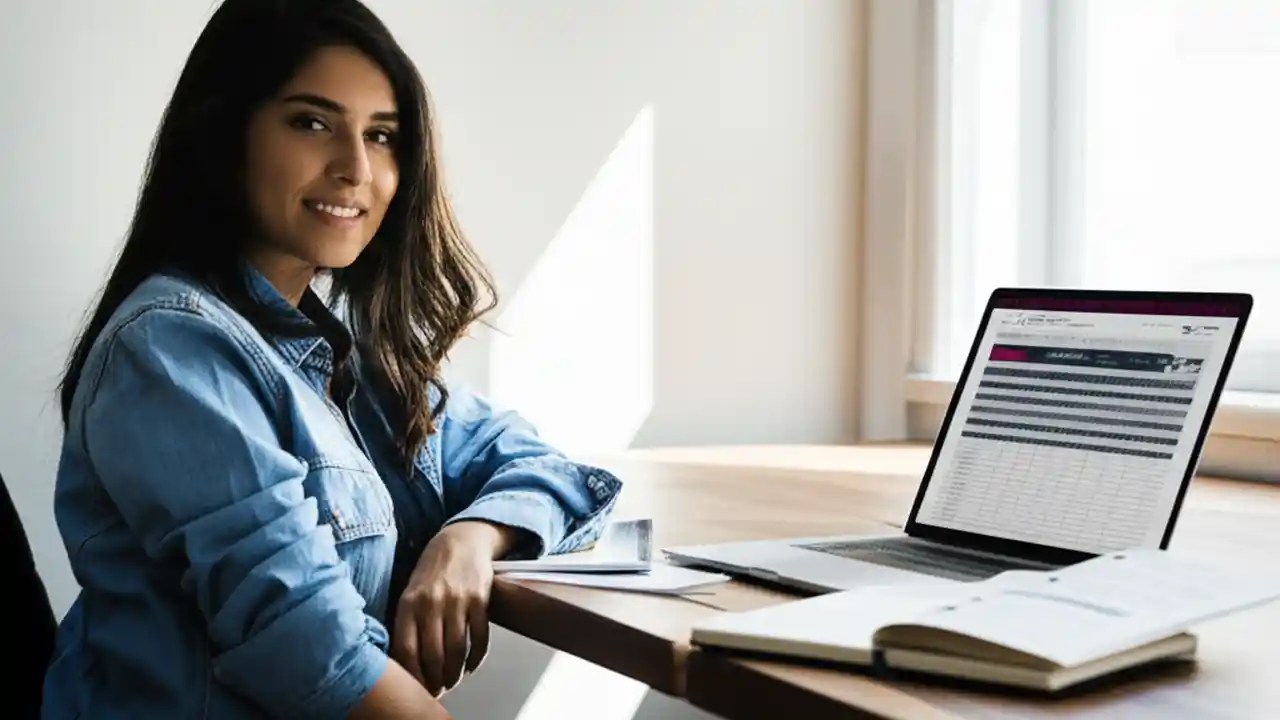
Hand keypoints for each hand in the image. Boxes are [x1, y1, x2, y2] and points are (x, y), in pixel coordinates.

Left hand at [391, 521, 520, 696]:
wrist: (461, 540)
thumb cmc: (432, 572)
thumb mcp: (410, 593)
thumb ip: (406, 624)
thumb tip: (406, 664)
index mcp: (409, 603)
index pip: (407, 650)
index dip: (413, 675)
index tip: (417, 687)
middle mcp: (432, 602)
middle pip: (434, 655)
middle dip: (436, 680)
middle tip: (438, 689)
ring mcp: (457, 600)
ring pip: (457, 650)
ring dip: (456, 673)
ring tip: (454, 680)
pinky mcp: (480, 598)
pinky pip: (481, 637)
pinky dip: (477, 657)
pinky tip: (472, 665)